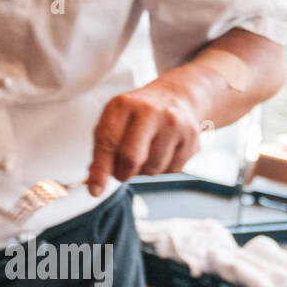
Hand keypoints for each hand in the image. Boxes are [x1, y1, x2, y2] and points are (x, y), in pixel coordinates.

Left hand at [87, 73, 206, 196]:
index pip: (107, 142)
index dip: (100, 170)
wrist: (176, 97)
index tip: (95, 189)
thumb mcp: (115, 121)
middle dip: (123, 174)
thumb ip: (102, 150)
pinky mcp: (191, 137)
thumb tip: (95, 183)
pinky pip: (172, 171)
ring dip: (145, 171)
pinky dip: (164, 168)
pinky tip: (164, 151)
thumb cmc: (139, 114)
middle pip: (131, 159)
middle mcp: (150, 111)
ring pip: (152, 169)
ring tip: (148, 153)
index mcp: (123, 105)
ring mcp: (173, 124)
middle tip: (122, 172)